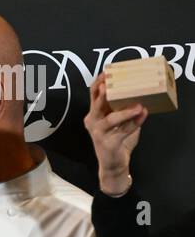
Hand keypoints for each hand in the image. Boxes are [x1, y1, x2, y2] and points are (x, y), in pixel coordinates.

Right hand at [84, 70, 145, 194]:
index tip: (105, 72)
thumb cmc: (117, 140)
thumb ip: (122, 109)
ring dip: (125, 112)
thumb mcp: (118, 121)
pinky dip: (135, 124)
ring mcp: (98, 134)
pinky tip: (143, 116)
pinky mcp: (108, 144)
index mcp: (94, 114)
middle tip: (109, 85)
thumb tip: (137, 93)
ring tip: (138, 106)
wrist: (114, 163)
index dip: (98, 84)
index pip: (93, 95)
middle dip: (102, 94)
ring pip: (110, 120)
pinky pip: (123, 132)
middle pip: (96, 105)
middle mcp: (92, 122)